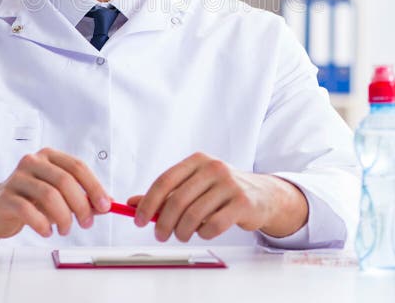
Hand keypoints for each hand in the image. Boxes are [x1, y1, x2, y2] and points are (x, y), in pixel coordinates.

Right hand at [0, 148, 111, 245]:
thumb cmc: (31, 198)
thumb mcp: (58, 194)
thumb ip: (82, 197)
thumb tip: (108, 204)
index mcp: (49, 156)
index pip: (77, 166)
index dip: (94, 186)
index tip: (106, 206)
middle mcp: (32, 161)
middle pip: (64, 181)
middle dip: (81, 205)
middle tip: (87, 223)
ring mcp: (17, 178)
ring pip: (49, 196)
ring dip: (63, 217)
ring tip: (66, 229)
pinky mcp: (5, 197)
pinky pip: (29, 211)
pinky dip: (43, 224)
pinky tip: (47, 231)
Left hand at [127, 152, 308, 241]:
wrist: (261, 194)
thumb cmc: (221, 190)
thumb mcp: (193, 186)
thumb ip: (165, 194)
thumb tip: (132, 204)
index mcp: (197, 160)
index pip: (165, 181)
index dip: (148, 202)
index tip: (138, 219)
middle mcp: (213, 168)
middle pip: (177, 200)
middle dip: (163, 223)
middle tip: (160, 234)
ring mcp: (229, 184)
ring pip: (193, 215)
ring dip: (182, 231)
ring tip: (182, 234)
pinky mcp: (242, 203)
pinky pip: (213, 225)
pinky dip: (203, 233)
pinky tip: (203, 231)